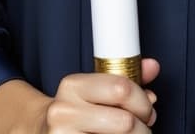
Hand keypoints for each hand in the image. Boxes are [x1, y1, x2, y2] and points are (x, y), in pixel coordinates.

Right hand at [31, 57, 160, 132]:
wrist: (41, 131)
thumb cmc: (76, 110)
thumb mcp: (96, 89)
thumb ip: (126, 78)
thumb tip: (153, 67)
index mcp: (73, 86)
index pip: (121, 89)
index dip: (143, 102)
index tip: (148, 109)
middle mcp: (63, 111)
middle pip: (125, 122)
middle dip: (143, 128)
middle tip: (145, 128)